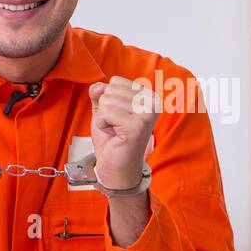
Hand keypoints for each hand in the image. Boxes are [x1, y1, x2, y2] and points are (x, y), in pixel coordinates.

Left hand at [89, 76, 158, 191]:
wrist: (116, 169)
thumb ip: (100, 94)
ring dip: (104, 118)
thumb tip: (98, 86)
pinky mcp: (137, 126)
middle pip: (111, 89)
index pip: (116, 82)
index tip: (118, 118)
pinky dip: (103, 124)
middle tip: (116, 127)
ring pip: (107, 100)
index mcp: (148, 96)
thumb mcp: (104, 111)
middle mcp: (153, 102)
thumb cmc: (113, 140)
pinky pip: (105, 112)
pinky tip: (114, 135)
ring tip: (116, 131)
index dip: (109, 101)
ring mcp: (147, 114)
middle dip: (105, 109)